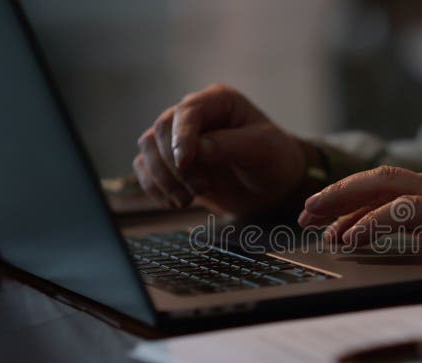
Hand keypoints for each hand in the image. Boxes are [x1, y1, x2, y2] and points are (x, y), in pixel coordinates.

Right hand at [132, 84, 306, 215]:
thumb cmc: (275, 161)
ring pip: (147, 151)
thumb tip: (195, 150)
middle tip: (200, 189)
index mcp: (218, 101)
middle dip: (173, 166)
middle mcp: (194, 116)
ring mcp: (180, 139)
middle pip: (159, 131)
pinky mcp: (172, 163)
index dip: (180, 138)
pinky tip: (177, 201)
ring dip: (163, 180)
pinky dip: (155, 189)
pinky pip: (145, 170)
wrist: (275, 188)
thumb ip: (229, 146)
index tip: (186, 165)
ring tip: (189, 199)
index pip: (186, 112)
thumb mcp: (262, 150)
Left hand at [298, 166, 421, 262]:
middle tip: (305, 214)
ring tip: (319, 224)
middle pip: (377, 178)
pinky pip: (409, 209)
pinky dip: (376, 220)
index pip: (386, 186)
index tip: (323, 216)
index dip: (350, 198)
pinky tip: (354, 233)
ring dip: (347, 205)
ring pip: (385, 187)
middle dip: (336, 194)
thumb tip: (403, 244)